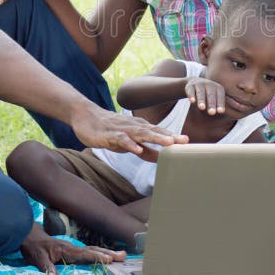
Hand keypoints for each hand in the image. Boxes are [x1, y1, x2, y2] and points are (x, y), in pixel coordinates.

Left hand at [21, 223, 125, 274]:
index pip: (83, 254)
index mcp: (65, 249)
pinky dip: (100, 253)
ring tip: (121, 255)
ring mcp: (73, 248)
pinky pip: (89, 252)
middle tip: (123, 256)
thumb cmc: (34, 248)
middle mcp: (72, 247)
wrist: (30, 237)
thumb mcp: (38, 259)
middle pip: (93, 250)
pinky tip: (107, 255)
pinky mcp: (73, 250)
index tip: (108, 259)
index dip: (96, 257)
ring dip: (107, 252)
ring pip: (93, 250)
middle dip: (109, 253)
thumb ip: (47, 268)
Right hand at [70, 101, 187, 162]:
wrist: (86, 117)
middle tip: (185, 141)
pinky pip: (120, 139)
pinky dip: (129, 144)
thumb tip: (161, 158)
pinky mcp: (109, 135)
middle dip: (170, 137)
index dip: (174, 138)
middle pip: (154, 132)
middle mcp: (134, 127)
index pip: (160, 133)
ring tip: (169, 143)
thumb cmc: (110, 130)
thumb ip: (145, 150)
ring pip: (141, 134)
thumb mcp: (130, 142)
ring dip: (155, 138)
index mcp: (141, 128)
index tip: (189, 143)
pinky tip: (136, 149)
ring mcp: (122, 130)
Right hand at [185, 77, 226, 114]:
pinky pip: (191, 91)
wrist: (195, 82)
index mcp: (218, 88)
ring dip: (201, 100)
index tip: (221, 112)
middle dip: (211, 104)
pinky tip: (192, 101)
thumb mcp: (216, 96)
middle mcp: (210, 85)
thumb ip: (222, 103)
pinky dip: (191, 96)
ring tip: (202, 108)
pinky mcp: (190, 86)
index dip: (220, 103)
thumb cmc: (209, 93)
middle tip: (212, 113)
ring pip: (201, 93)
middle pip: (211, 95)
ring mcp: (200, 84)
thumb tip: (231, 113)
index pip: (220, 96)